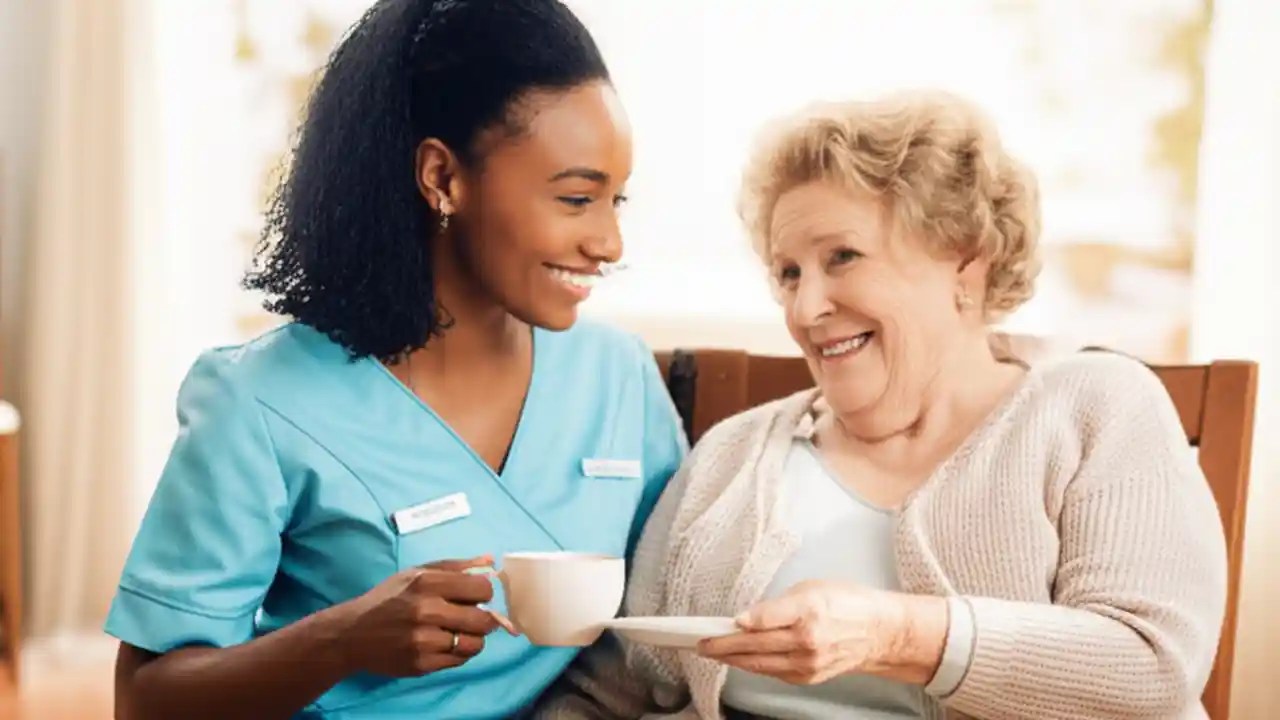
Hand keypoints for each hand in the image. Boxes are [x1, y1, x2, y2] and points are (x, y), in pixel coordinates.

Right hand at [339, 555, 512, 676]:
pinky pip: (459, 661)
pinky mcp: (421, 664)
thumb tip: (491, 561)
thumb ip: (455, 567)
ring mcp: (423, 641)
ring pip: (475, 644)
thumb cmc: (389, 599)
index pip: (481, 588)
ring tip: (459, 632)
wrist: (353, 634)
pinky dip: (458, 653)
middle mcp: (426, 611)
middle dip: (484, 619)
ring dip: (473, 638)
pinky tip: (444, 644)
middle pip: (482, 620)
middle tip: (473, 617)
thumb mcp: (417, 574)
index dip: (484, 593)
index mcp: (426, 583)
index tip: (476, 596)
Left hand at [696, 580, 946, 685]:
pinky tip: (737, 658)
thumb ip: (778, 604)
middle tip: (698, 642)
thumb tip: (746, 618)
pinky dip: (753, 665)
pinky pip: (773, 672)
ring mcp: (809, 663)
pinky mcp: (809, 677)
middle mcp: (808, 640)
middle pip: (756, 645)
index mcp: (809, 610)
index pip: (766, 619)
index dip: (741, 623)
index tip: (722, 623)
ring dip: (731, 658)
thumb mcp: (812, 588)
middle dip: (724, 644)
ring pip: (760, 663)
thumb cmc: (845, 602)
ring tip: (710, 651)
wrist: (879, 632)